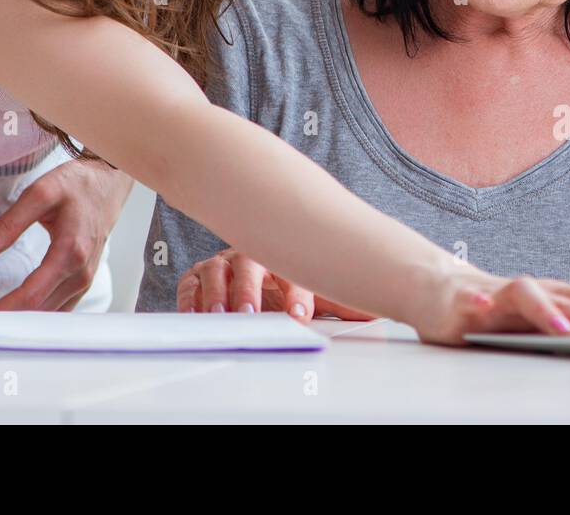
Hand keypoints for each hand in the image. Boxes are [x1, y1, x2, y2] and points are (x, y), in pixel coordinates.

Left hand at [0, 159, 132, 310]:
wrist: (109, 182)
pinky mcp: (85, 280)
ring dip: (23, 322)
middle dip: (8, 321)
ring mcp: (86, 279)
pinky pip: (62, 308)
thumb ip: (10, 222)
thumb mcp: (40, 193)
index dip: (3, 310)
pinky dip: (40, 316)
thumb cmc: (77, 185)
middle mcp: (81, 271)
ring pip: (51, 314)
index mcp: (70, 251)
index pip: (31, 295)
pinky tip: (21, 316)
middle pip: (40, 310)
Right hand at [177, 247, 372, 321]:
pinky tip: (195, 314)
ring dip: (218, 293)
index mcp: (281, 253)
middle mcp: (249, 255)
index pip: (289, 266)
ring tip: (222, 316)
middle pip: (247, 263)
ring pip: (214, 270)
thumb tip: (380, 309)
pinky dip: (189, 297)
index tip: (302, 315)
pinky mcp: (199, 279)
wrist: (266, 269)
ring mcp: (222, 265)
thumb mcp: (323, 290)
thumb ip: (345, 301)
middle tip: (251, 314)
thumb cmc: (295, 285)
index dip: (296, 291)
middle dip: (248, 288)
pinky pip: (189, 284)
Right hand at [409, 266, 569, 345]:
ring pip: (523, 294)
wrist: (439, 289)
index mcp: (551, 296)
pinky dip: (477, 300)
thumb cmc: (499, 305)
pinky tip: (483, 306)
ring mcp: (494, 295)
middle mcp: (528, 293)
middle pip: (565, 297)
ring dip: (545, 310)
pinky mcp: (461, 302)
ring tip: (564, 330)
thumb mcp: (549, 305)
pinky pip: (469, 299)